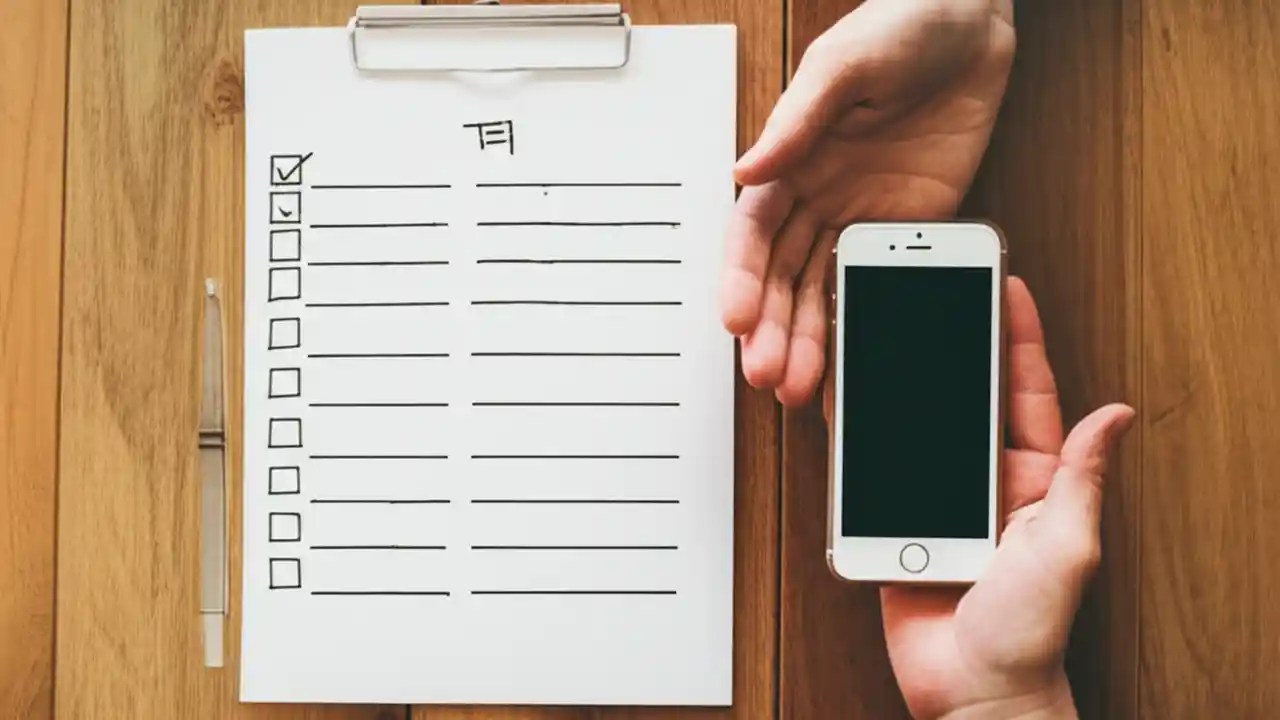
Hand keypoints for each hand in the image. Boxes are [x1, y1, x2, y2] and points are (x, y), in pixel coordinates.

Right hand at [721, 0, 1015, 405]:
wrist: (976, 24)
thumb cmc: (901, 26)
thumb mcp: (844, 66)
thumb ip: (798, 120)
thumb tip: (748, 168)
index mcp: (792, 159)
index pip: (754, 232)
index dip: (742, 278)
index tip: (737, 320)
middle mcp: (819, 195)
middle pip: (784, 276)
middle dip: (773, 327)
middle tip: (769, 374)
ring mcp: (863, 216)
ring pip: (826, 291)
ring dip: (812, 339)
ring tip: (802, 386)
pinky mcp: (910, 227)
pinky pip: (885, 284)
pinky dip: (868, 323)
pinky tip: (856, 359)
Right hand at [879, 278, 1134, 719]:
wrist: (971, 691)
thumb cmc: (1028, 632)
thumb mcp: (1066, 546)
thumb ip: (1082, 478)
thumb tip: (1119, 414)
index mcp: (1036, 479)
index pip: (1028, 391)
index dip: (1017, 335)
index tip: (1005, 285)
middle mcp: (988, 480)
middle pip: (966, 395)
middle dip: (951, 340)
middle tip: (931, 290)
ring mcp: (941, 498)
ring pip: (915, 422)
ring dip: (898, 378)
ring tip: (878, 330)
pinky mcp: (898, 522)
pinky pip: (876, 466)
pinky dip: (859, 432)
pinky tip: (843, 399)